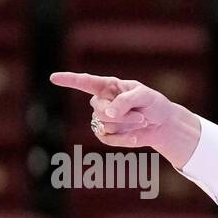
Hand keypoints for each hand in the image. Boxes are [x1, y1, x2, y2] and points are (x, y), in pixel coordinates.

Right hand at [49, 71, 201, 168]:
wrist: (164, 125)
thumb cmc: (154, 104)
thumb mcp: (145, 96)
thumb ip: (125, 100)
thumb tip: (108, 113)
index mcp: (108, 86)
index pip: (84, 82)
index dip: (69, 80)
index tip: (54, 78)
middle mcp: (102, 101)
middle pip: (98, 109)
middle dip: (122, 114)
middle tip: (142, 115)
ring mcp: (103, 119)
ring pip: (104, 125)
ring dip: (126, 125)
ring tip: (142, 121)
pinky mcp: (109, 135)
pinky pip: (108, 139)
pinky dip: (124, 139)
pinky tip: (137, 137)